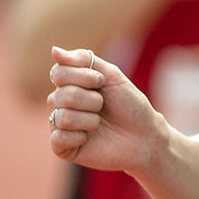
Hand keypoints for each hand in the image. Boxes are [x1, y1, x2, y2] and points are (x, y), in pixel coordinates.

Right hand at [46, 46, 164, 173]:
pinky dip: (79, 137)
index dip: (84, 76)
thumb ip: (83, 60)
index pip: (59, 72)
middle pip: (61, 95)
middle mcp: (61, 103)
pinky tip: (89, 138)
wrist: (145, 136)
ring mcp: (60, 126)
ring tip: (99, 123)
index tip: (102, 82)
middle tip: (104, 106)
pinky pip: (58, 139)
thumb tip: (53, 51)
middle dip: (91, 100)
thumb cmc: (130, 105)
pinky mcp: (62, 148)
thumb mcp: (111, 75)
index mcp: (70, 84)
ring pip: (62, 117)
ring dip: (90, 119)